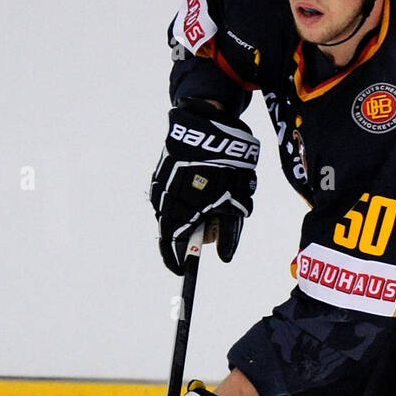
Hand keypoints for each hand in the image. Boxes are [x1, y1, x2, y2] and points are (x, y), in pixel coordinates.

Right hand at [149, 100, 258, 274]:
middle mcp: (164, 201)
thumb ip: (228, 234)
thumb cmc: (224, 168)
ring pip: (179, 211)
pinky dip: (194, 196)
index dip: (177, 261)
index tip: (182, 270)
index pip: (172, 246)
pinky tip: (212, 182)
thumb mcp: (234, 204)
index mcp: (179, 213)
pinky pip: (178, 194)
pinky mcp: (165, 172)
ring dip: (199, 210)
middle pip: (178, 230)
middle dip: (200, 230)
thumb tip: (224, 257)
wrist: (208, 125)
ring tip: (222, 193)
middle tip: (220, 222)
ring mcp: (162, 186)